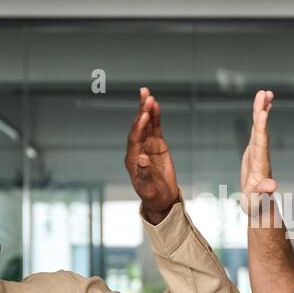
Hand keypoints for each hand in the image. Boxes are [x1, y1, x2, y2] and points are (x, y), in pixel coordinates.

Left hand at [125, 87, 179, 221]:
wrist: (161, 198)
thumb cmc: (152, 195)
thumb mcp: (148, 187)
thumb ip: (144, 173)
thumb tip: (141, 159)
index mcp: (132, 158)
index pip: (134, 138)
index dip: (138, 126)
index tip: (144, 115)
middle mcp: (137, 149)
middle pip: (138, 126)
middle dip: (141, 111)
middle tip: (145, 95)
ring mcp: (147, 145)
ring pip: (146, 124)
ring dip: (147, 109)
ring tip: (147, 94)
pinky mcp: (157, 145)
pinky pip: (156, 128)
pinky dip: (156, 117)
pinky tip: (155, 106)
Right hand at [240, 89, 277, 215]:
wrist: (259, 206)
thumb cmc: (256, 206)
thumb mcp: (256, 202)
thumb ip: (262, 194)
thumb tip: (272, 186)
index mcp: (260, 166)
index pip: (260, 144)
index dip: (261, 128)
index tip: (263, 112)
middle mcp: (261, 156)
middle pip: (262, 131)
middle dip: (262, 112)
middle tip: (265, 93)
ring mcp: (259, 153)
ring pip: (260, 128)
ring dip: (262, 110)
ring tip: (265, 92)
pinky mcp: (254, 152)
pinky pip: (257, 132)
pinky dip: (259, 119)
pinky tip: (262, 108)